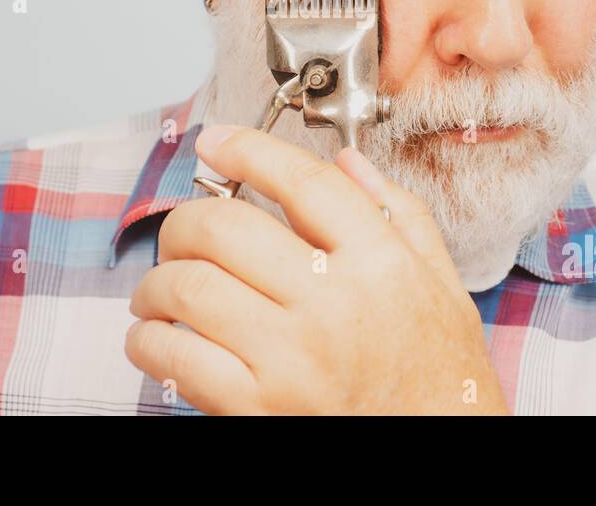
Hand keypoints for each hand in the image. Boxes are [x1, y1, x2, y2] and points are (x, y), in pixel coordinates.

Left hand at [124, 123, 509, 414]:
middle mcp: (333, 304)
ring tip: (160, 290)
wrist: (446, 455)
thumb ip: (402, 215)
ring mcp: (292, 358)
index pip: (302, 182)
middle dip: (185, 221)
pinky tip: (157, 339)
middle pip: (225, 227)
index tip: (218, 141)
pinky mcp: (258, 408)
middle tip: (181, 233)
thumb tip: (348, 163)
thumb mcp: (444, 287)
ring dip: (157, 282)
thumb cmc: (443, 382)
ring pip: (189, 287)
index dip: (248, 148)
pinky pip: (177, 358)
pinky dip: (149, 342)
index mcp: (381, 264)